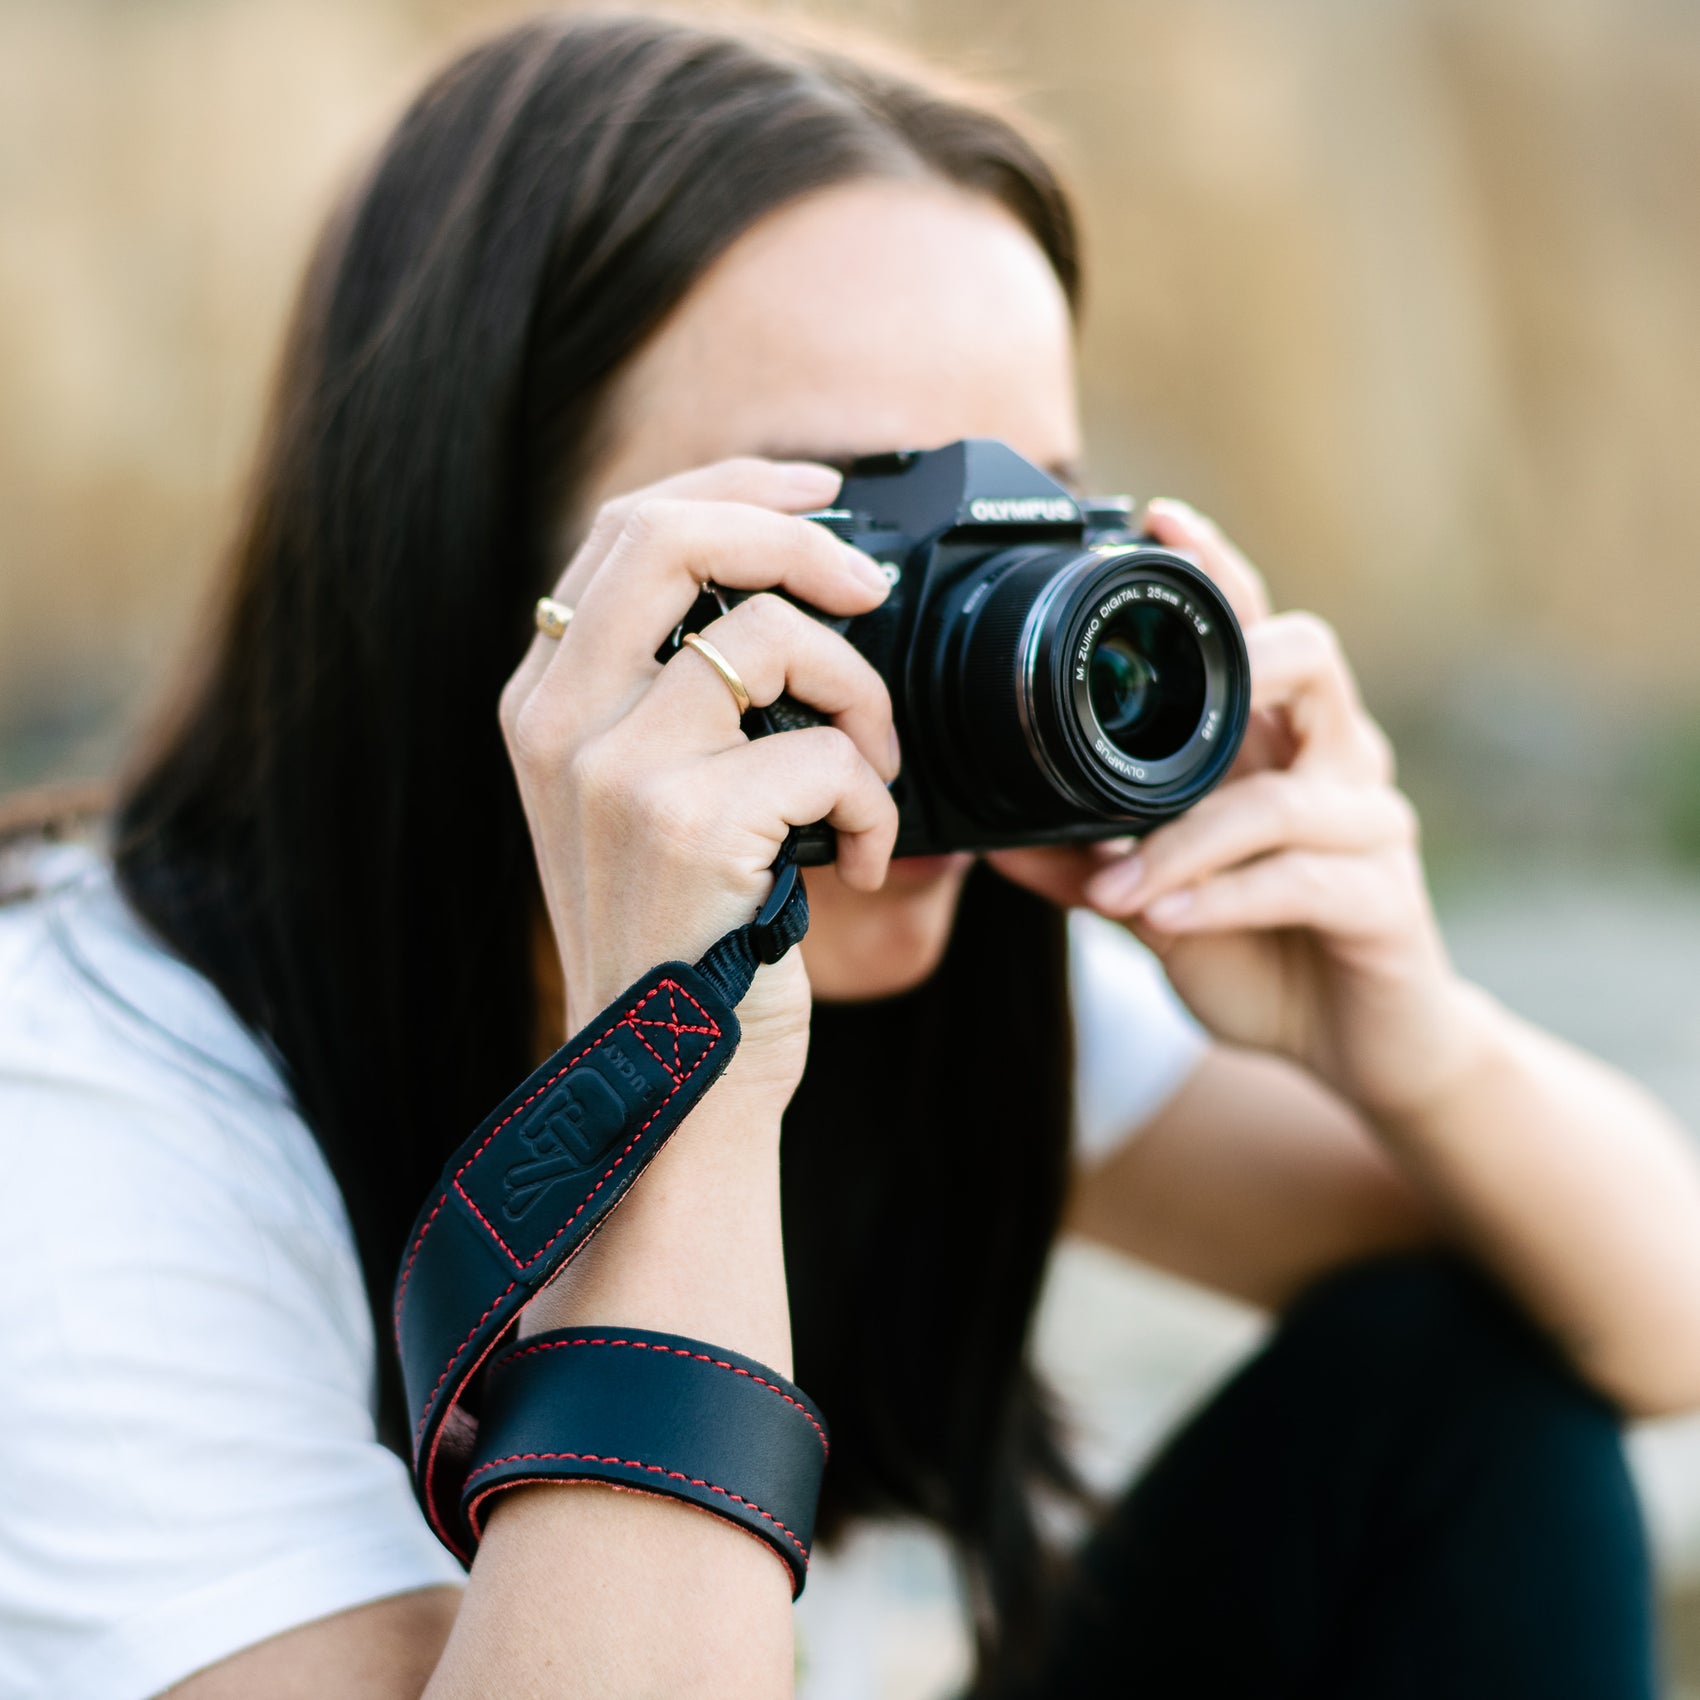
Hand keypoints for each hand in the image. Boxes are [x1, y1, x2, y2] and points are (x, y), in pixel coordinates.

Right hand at [499, 458, 899, 1106]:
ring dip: (862, 697)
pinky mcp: (688, 826)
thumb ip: (676, 694)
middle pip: (672, 535)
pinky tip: (865, 860)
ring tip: (873, 772)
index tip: (820, 490)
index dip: (736, 487)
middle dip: (796, 535)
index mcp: (544, 701)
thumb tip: (795, 588)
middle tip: (870, 585)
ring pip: (772, 638)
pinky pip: (825, 753)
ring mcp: (612, 770)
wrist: (666, 1076)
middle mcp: (558, 722)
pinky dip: (876, 801)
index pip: (627, 530)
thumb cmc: (681, 936)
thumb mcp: (642, 801)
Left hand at [991, 500, 1481, 1119]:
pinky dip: (1221, 897)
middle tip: (1166, 696)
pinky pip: (1302, 879)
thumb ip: (1088, 862)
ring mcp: (1370, 829)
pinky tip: (1163, 918)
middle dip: (1242, 657)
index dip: (1216, 569)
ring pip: (1286, 795)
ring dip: (1187, 841)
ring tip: (1117, 887)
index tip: (1157, 517)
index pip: (1256, 629)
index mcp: (1277, 745)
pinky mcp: (1385, 900)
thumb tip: (992, 840)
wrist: (1355, 1047)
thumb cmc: (1261, 952)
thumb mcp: (1158, 903)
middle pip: (1312, 659)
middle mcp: (1334, 766)